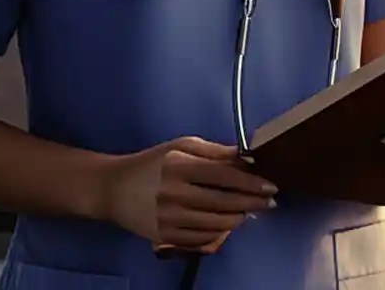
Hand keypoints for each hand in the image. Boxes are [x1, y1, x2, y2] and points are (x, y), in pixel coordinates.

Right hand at [104, 136, 277, 253]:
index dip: (251, 182)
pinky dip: (221, 231)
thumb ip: (214, 151)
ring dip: (239, 218)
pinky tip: (227, 223)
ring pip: (218, 223)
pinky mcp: (166, 236)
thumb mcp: (180, 146)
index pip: (224, 176)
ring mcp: (170, 218)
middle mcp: (174, 193)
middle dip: (252, 203)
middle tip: (270, 202)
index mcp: (179, 165)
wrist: (114, 189)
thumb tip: (247, 155)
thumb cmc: (153, 163)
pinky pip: (204, 238)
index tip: (271, 186)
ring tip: (248, 211)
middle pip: (225, 202)